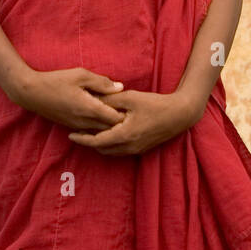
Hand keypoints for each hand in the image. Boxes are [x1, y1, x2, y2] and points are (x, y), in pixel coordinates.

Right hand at [9, 67, 127, 130]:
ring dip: (110, 125)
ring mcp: (77, 126)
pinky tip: (102, 117)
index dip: (126, 114)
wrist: (31, 93)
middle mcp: (85, 121)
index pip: (116, 118)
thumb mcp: (80, 75)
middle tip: (130, 113)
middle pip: (110, 128)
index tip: (132, 107)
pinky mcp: (71, 126)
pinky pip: (91, 130)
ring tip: (119, 116)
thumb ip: (102, 82)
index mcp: (90, 108)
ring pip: (101, 132)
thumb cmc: (56, 80)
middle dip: (121, 122)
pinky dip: (99, 126)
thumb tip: (121, 87)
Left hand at [66, 89, 202, 155]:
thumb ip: (110, 100)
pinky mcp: (142, 148)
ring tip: (90, 132)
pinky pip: (120, 150)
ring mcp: (136, 149)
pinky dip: (110, 144)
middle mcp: (129, 147)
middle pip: (102, 149)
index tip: (70, 135)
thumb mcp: (130, 98)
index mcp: (124, 135)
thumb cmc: (155, 104)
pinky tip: (108, 133)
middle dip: (89, 142)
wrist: (180, 114)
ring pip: (111, 151)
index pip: (97, 142)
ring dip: (100, 144)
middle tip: (78, 132)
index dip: (82, 139)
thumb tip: (92, 99)